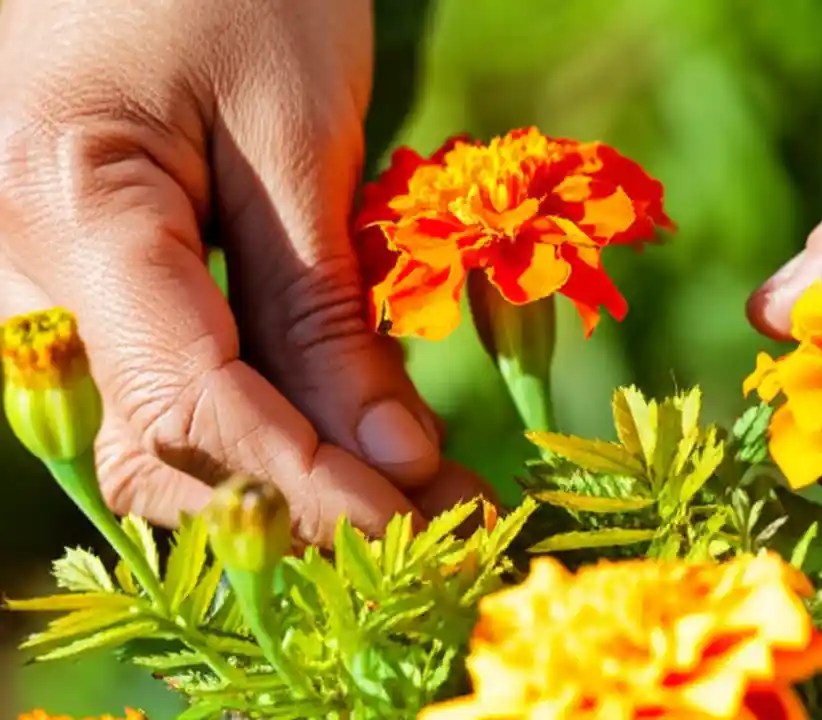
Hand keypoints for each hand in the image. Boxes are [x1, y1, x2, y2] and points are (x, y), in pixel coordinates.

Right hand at [0, 0, 486, 543]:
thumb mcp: (299, 135)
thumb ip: (323, 306)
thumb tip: (384, 459)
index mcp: (72, 211)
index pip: (193, 407)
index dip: (311, 489)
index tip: (423, 529)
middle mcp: (27, 271)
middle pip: (161, 446)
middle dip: (306, 507)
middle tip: (442, 525)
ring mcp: (46, 283)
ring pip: (162, 430)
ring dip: (293, 479)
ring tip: (421, 494)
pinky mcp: (90, 282)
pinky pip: (169, 382)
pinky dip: (268, 423)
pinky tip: (357, 436)